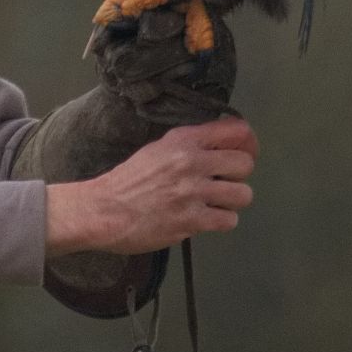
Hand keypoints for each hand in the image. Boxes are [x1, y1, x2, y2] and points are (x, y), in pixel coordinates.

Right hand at [44, 116, 256, 256]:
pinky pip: (229, 220)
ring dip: (233, 201)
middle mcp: (191, 162)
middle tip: (225, 182)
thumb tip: (218, 145)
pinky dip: (222, 221)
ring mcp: (193, 192)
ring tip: (217, 203)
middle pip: (245, 163)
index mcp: (183, 141)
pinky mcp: (192, 220)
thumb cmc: (128, 181)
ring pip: (243, 194)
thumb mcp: (156, 150)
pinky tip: (207, 218)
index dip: (247, 142)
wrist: (104, 210)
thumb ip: (187, 145)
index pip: (235, 131)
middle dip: (239, 175)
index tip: (244, 151)